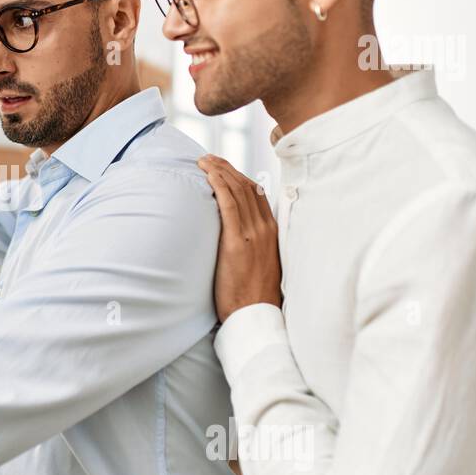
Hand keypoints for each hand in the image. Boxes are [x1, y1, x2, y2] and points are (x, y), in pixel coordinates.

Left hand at [197, 155, 282, 322]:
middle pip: (247, 187)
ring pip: (238, 191)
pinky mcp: (238, 242)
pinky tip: (207, 174)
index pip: (257, 194)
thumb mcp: (259, 265)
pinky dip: (219, 185)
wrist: (256, 316)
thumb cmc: (254, 296)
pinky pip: (229, 204)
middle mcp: (265, 228)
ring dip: (219, 171)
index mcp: (272, 232)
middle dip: (227, 169)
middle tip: (208, 158)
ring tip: (203, 161)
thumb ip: (252, 246)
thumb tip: (235, 237)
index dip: (239, 177)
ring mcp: (254, 234)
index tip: (223, 168)